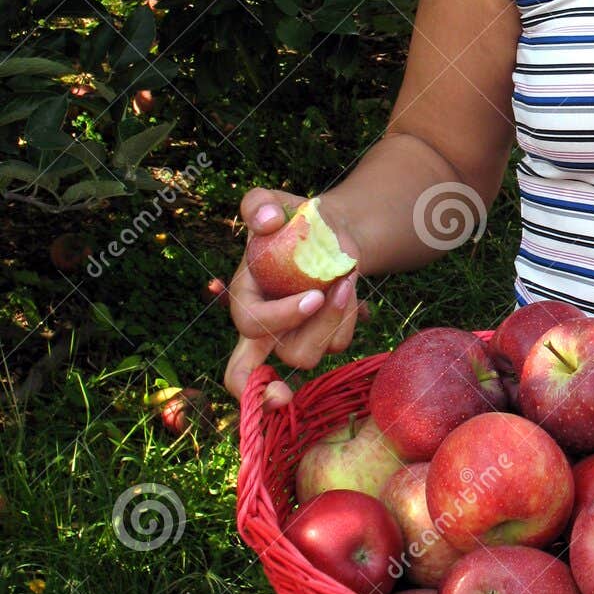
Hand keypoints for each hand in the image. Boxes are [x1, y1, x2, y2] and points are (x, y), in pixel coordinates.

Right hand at [221, 189, 366, 408]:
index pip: (244, 327)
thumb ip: (257, 203)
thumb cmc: (294, 220)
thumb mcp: (271, 202)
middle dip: (269, 391)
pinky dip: (347, 317)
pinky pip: (336, 344)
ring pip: (306, 357)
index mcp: (245, 301)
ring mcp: (293, 337)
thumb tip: (267, 220)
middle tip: (296, 377)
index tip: (313, 297)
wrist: (331, 230)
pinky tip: (348, 288)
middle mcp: (264, 328)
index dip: (274, 323)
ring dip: (331, 321)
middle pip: (255, 375)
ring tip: (345, 282)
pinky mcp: (322, 338)